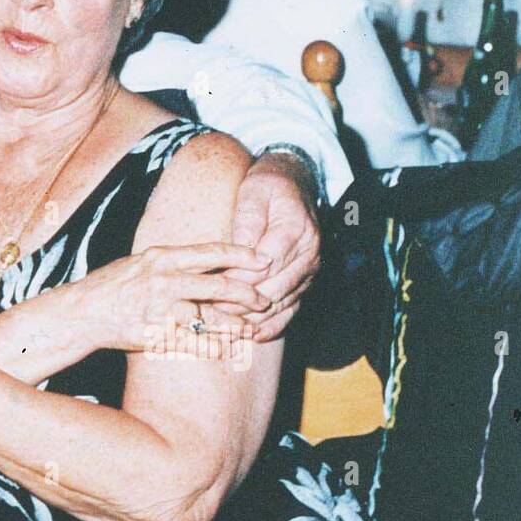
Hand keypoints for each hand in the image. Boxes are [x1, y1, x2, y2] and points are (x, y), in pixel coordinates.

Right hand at [74, 242, 271, 352]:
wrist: (84, 311)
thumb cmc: (114, 284)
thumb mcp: (142, 261)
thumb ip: (173, 261)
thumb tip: (208, 260)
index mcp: (162, 257)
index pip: (211, 252)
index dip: (242, 255)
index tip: (264, 260)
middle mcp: (164, 280)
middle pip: (218, 287)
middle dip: (247, 296)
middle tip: (263, 301)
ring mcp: (160, 308)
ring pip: (210, 318)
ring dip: (236, 326)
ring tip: (251, 330)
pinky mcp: (155, 333)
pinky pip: (192, 342)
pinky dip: (212, 347)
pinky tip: (226, 350)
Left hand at [226, 151, 321, 340]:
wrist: (293, 184)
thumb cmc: (267, 187)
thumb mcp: (253, 193)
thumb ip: (247, 222)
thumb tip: (241, 251)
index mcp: (296, 231)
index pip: (266, 264)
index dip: (238, 279)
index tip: (213, 288)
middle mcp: (309, 254)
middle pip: (274, 288)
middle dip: (242, 302)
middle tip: (211, 313)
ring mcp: (309, 271)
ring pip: (282, 303)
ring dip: (254, 318)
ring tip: (224, 327)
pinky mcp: (304, 281)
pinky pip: (292, 309)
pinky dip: (273, 324)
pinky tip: (252, 335)